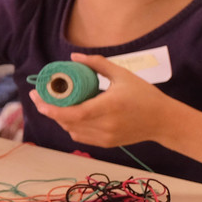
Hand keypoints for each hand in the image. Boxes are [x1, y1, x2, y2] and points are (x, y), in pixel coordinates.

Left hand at [32, 53, 169, 147]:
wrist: (164, 121)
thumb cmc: (144, 95)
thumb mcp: (122, 74)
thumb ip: (97, 64)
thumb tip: (73, 57)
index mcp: (108, 107)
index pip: (72, 113)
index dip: (51, 108)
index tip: (37, 97)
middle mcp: (105, 125)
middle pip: (67, 122)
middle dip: (49, 110)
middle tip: (39, 96)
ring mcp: (105, 137)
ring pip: (71, 130)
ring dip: (59, 118)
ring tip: (53, 104)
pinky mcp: (107, 144)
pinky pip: (81, 136)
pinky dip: (71, 126)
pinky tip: (69, 115)